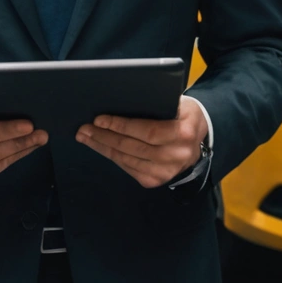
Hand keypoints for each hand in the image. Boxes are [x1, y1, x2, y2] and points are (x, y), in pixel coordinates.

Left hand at [77, 96, 206, 187]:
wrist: (198, 140)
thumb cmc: (182, 115)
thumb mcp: (178, 103)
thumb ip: (157, 103)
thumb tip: (120, 101)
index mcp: (184, 133)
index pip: (148, 131)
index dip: (121, 126)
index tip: (99, 119)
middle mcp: (177, 156)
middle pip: (133, 147)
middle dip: (105, 137)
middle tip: (84, 128)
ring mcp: (166, 172)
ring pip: (128, 160)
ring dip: (103, 148)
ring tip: (86, 136)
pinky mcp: (156, 181)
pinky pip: (128, 169)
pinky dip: (113, 157)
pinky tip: (100, 147)